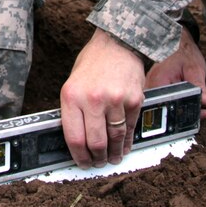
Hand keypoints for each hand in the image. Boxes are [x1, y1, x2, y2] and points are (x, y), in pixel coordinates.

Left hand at [59, 29, 146, 167]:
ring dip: (114, 153)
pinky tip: (125, 146)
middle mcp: (92, 99)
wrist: (117, 43)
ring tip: (113, 158)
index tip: (82, 162)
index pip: (74, 137)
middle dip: (97, 159)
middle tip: (98, 163)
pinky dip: (127, 141)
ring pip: (115, 138)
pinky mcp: (134, 100)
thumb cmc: (93, 63)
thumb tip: (78, 140)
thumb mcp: (73, 84)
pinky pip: (130, 128)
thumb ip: (74, 110)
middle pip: (96, 143)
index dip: (79, 156)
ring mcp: (115, 100)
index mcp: (71, 96)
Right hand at [145, 27, 205, 118]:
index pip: (170, 105)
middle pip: (167, 109)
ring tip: (201, 107)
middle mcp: (151, 87)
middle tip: (205, 112)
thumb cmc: (183, 52)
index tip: (202, 113)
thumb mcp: (194, 68)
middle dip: (187, 114)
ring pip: (167, 107)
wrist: (175, 42)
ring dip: (184, 109)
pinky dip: (180, 104)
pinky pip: (167, 102)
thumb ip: (199, 86)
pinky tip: (192, 104)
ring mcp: (152, 89)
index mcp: (159, 81)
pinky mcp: (156, 90)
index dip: (187, 112)